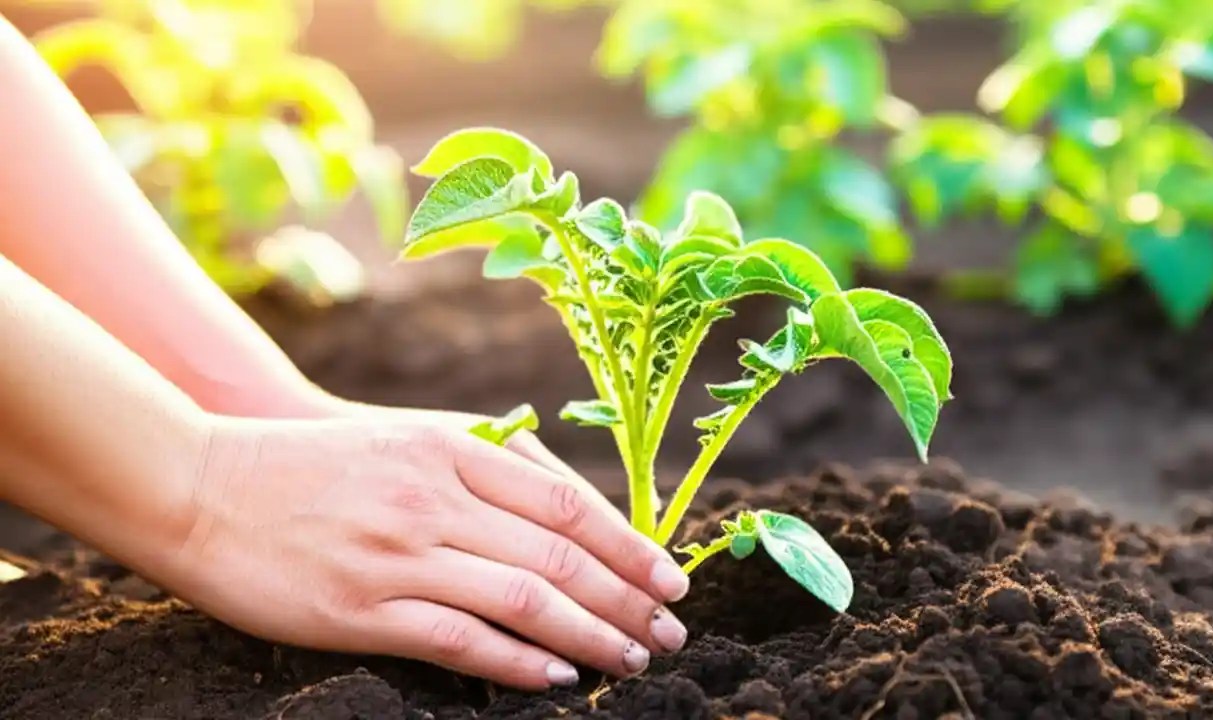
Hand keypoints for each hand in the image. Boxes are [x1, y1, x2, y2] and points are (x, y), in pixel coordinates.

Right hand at [163, 415, 689, 690]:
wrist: (206, 481)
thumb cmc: (320, 459)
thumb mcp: (408, 437)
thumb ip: (487, 458)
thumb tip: (565, 496)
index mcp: (450, 450)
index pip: (566, 501)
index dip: (628, 543)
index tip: (670, 574)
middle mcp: (434, 499)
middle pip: (558, 553)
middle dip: (627, 597)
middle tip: (672, 629)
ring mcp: (398, 555)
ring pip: (522, 599)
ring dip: (589, 635)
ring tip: (631, 657)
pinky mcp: (361, 608)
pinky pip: (459, 640)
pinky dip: (517, 662)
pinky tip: (557, 678)